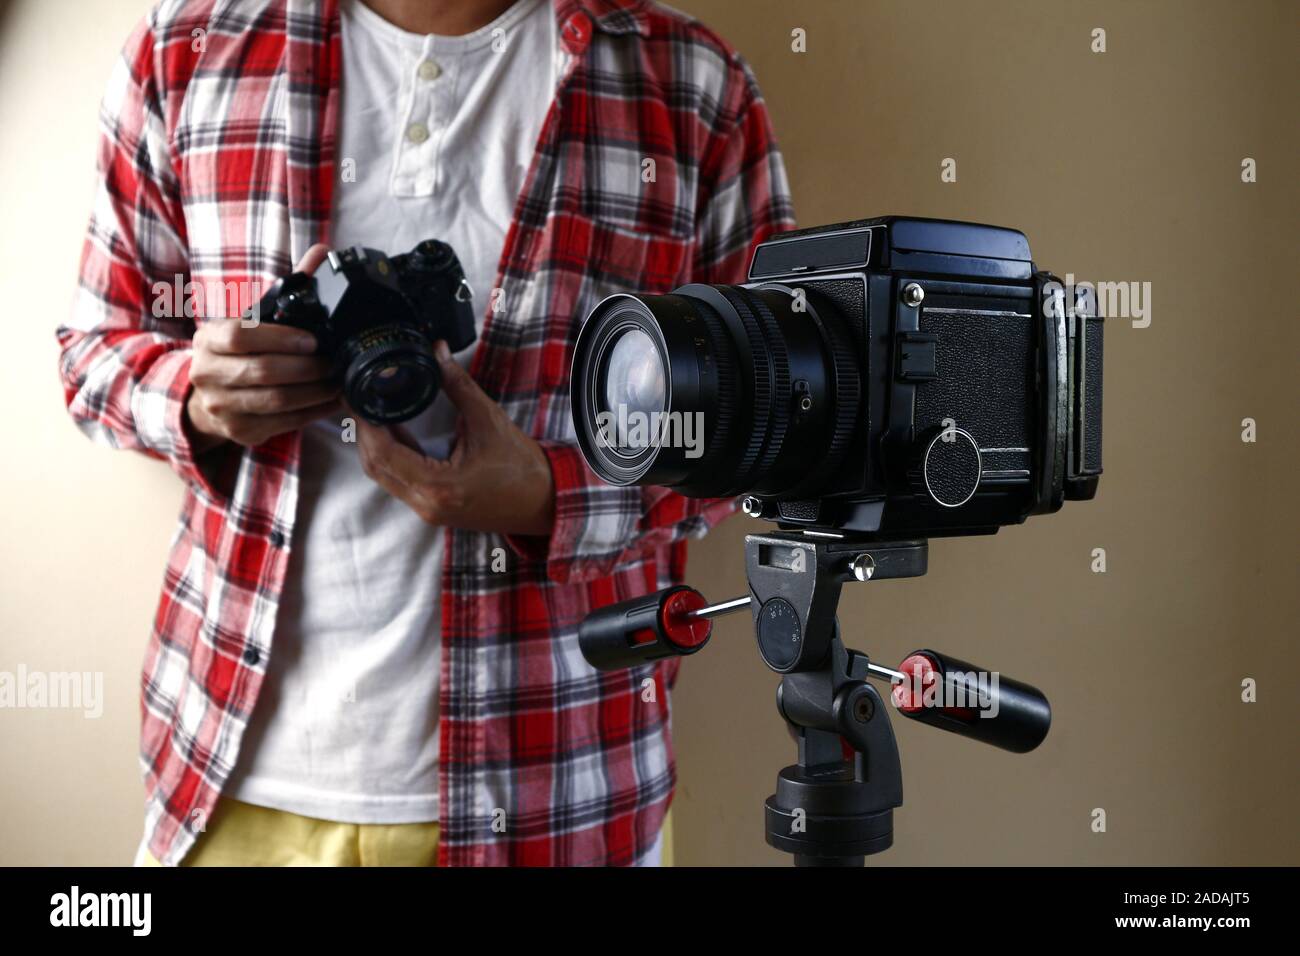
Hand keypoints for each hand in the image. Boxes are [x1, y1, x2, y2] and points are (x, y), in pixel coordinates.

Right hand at [185, 244, 342, 449]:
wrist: (207, 397)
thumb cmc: (240, 352)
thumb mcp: (254, 320)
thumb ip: (289, 287)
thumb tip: (322, 253)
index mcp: (208, 339)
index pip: (239, 336)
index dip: (279, 338)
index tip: (312, 341)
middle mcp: (207, 373)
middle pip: (262, 371)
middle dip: (306, 368)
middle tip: (334, 364)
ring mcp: (220, 406)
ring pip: (276, 401)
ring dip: (314, 392)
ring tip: (337, 382)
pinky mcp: (238, 431)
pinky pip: (283, 423)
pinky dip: (313, 412)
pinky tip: (331, 402)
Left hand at [356, 342, 555, 536]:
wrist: (545, 502)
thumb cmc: (522, 468)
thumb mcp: (489, 419)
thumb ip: (458, 384)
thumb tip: (437, 352)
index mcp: (439, 486)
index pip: (383, 454)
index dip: (364, 423)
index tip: (356, 396)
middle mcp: (427, 503)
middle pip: (375, 468)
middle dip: (363, 432)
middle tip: (359, 399)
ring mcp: (428, 510)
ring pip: (384, 477)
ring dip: (375, 445)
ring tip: (374, 411)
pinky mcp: (433, 509)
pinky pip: (400, 482)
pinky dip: (392, 457)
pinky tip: (396, 433)